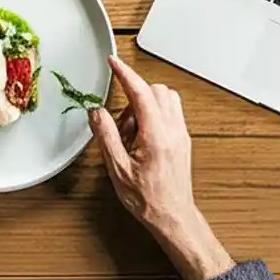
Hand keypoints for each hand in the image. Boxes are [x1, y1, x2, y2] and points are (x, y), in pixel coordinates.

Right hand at [90, 55, 233, 279]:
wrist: (172, 217)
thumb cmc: (147, 200)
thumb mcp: (117, 169)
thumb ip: (106, 136)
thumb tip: (97, 112)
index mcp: (156, 136)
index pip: (140, 93)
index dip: (125, 74)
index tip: (113, 63)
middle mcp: (173, 130)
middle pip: (155, 91)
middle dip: (134, 96)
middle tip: (119, 122)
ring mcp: (181, 134)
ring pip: (165, 99)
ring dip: (144, 105)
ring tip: (130, 133)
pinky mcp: (183, 139)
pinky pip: (170, 112)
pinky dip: (153, 115)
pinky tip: (140, 138)